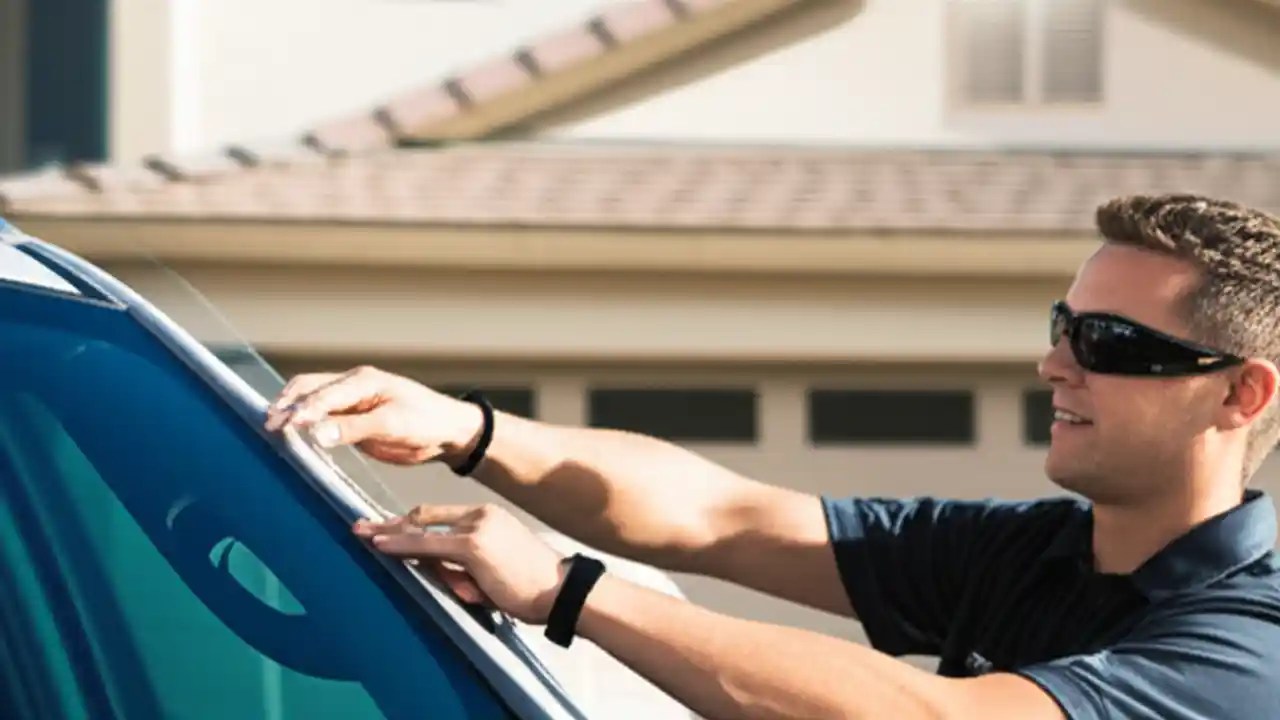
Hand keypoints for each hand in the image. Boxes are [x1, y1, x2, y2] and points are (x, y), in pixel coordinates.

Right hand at [263, 365, 480, 466]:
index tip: (283, 425)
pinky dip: (305, 424)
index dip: (302, 409)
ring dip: (291, 411)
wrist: (447, 431)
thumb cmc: (426, 421)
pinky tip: (291, 436)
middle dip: (287, 404)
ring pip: (312, 401)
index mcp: (363, 381)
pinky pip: (322, 418)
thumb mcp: (392, 425)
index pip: (323, 393)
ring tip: (271, 429)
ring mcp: (351, 402)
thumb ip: (353, 429)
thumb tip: (316, 432)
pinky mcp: (353, 419)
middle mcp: (352, 386)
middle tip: (268, 425)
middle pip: (309, 388)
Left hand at [353, 503, 566, 623]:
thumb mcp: (494, 572)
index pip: (437, 515)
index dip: (408, 522)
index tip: (386, 528)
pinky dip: (400, 545)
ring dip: (389, 535)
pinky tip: (379, 545)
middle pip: (423, 515)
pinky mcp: (473, 546)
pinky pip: (426, 546)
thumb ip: (464, 568)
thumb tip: (435, 574)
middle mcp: (480, 515)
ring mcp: (476, 528)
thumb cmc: (533, 587)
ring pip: (421, 529)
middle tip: (360, 527)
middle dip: (389, 523)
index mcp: (487, 518)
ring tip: (360, 534)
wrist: (562, 591)